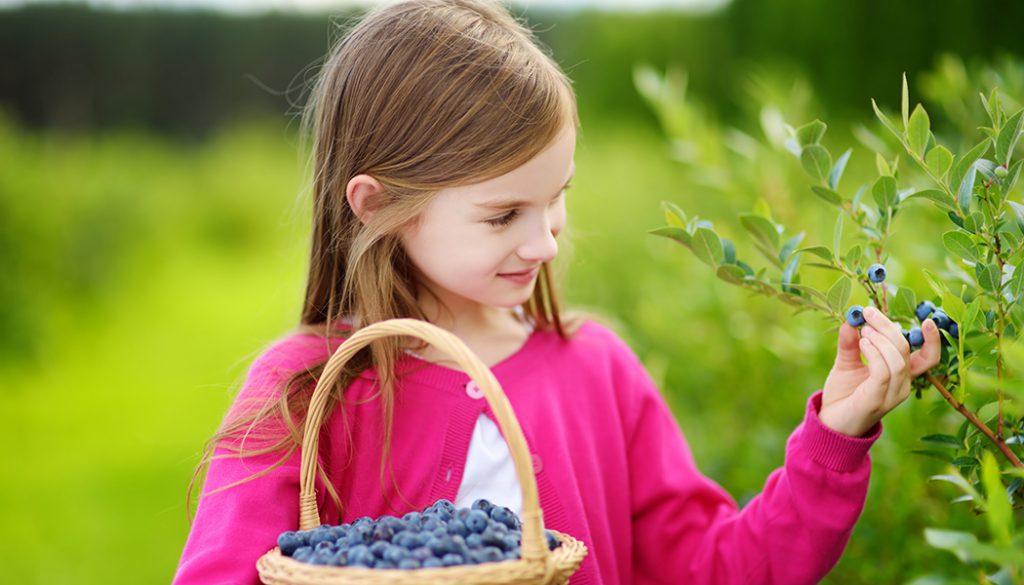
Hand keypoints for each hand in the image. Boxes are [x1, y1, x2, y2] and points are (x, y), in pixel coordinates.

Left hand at [820, 306, 942, 436]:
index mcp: (901, 374)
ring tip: (863, 330)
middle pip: (906, 350)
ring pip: (897, 361)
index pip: (928, 358)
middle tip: (869, 313)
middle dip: (888, 327)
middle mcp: (902, 385)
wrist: (831, 422)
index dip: (933, 340)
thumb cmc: (843, 393)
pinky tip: (862, 343)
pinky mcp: (877, 400)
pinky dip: (875, 354)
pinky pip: (883, 372)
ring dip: (880, 339)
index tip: (927, 320)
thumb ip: (850, 343)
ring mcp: (892, 394)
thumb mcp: (847, 362)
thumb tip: (851, 319)